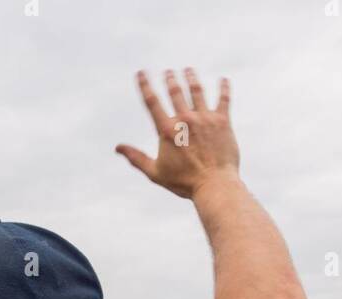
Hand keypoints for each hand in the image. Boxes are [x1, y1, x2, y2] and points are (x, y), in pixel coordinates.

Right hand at [116, 68, 240, 199]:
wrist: (214, 185)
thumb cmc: (184, 182)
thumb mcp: (155, 172)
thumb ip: (136, 158)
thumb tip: (118, 148)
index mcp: (167, 130)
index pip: (152, 101)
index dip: (145, 85)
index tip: (141, 73)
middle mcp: (185, 120)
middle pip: (175, 91)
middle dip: (170, 79)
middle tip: (169, 72)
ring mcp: (205, 118)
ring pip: (197, 91)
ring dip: (191, 78)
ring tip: (188, 70)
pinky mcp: (222, 122)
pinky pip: (224, 99)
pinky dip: (224, 88)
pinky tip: (224, 80)